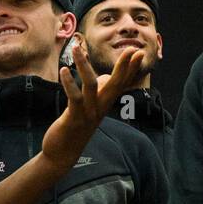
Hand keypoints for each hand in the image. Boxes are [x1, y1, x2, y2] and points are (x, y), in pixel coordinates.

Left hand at [41, 42, 141, 161]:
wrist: (62, 155)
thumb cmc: (74, 129)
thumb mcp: (88, 109)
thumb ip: (98, 93)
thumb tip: (105, 77)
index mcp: (104, 105)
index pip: (121, 84)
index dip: (131, 69)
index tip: (139, 53)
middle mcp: (100, 108)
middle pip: (116, 84)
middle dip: (124, 66)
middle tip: (131, 48)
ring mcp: (89, 113)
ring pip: (92, 86)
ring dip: (85, 65)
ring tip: (77, 48)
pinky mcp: (75, 118)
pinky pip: (75, 98)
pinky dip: (70, 83)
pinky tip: (64, 70)